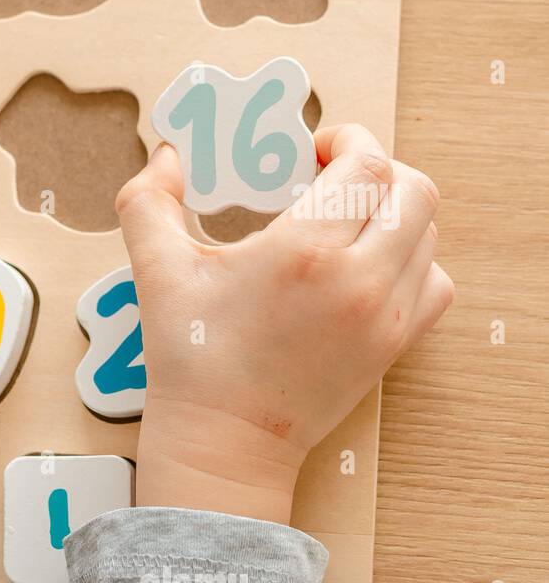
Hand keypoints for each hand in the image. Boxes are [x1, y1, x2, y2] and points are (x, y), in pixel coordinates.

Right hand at [117, 124, 453, 524]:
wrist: (224, 440)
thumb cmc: (191, 358)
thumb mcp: (157, 271)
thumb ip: (147, 202)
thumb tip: (164, 157)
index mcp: (303, 251)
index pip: (367, 165)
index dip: (349, 141)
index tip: (318, 151)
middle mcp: (358, 280)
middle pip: (413, 190)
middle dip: (378, 171)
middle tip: (334, 179)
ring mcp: (385, 316)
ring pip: (427, 233)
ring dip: (394, 212)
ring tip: (347, 222)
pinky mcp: (394, 346)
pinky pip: (434, 282)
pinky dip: (413, 260)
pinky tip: (368, 265)